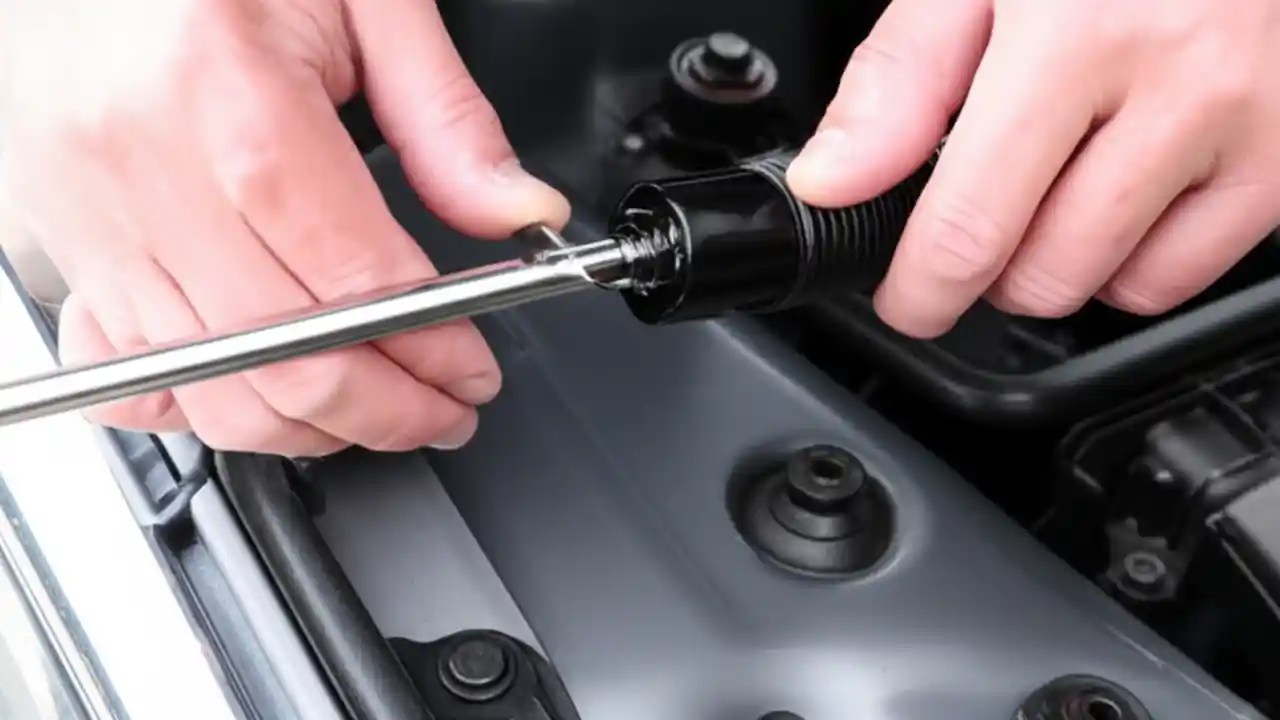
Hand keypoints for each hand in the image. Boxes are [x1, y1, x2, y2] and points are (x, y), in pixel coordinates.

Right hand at [1, 0, 567, 454]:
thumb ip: (444, 115)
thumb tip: (517, 211)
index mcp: (234, 109)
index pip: (359, 287)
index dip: (433, 351)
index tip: (472, 371)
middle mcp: (146, 177)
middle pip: (288, 362)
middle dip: (389, 412)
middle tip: (443, 411)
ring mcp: (90, 219)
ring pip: (210, 389)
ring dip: (312, 427)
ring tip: (375, 413)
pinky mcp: (62, 239)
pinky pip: (122, 368)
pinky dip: (198, 404)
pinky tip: (257, 393)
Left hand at [787, 0, 1279, 337]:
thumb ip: (901, 77)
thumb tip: (832, 182)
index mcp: (1076, 28)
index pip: (972, 224)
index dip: (920, 289)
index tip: (906, 297)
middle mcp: (1178, 79)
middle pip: (1037, 275)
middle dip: (983, 269)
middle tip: (979, 213)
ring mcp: (1249, 123)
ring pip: (1110, 287)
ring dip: (1057, 262)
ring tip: (1056, 179)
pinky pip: (1182, 275)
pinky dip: (1133, 257)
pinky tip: (1121, 188)